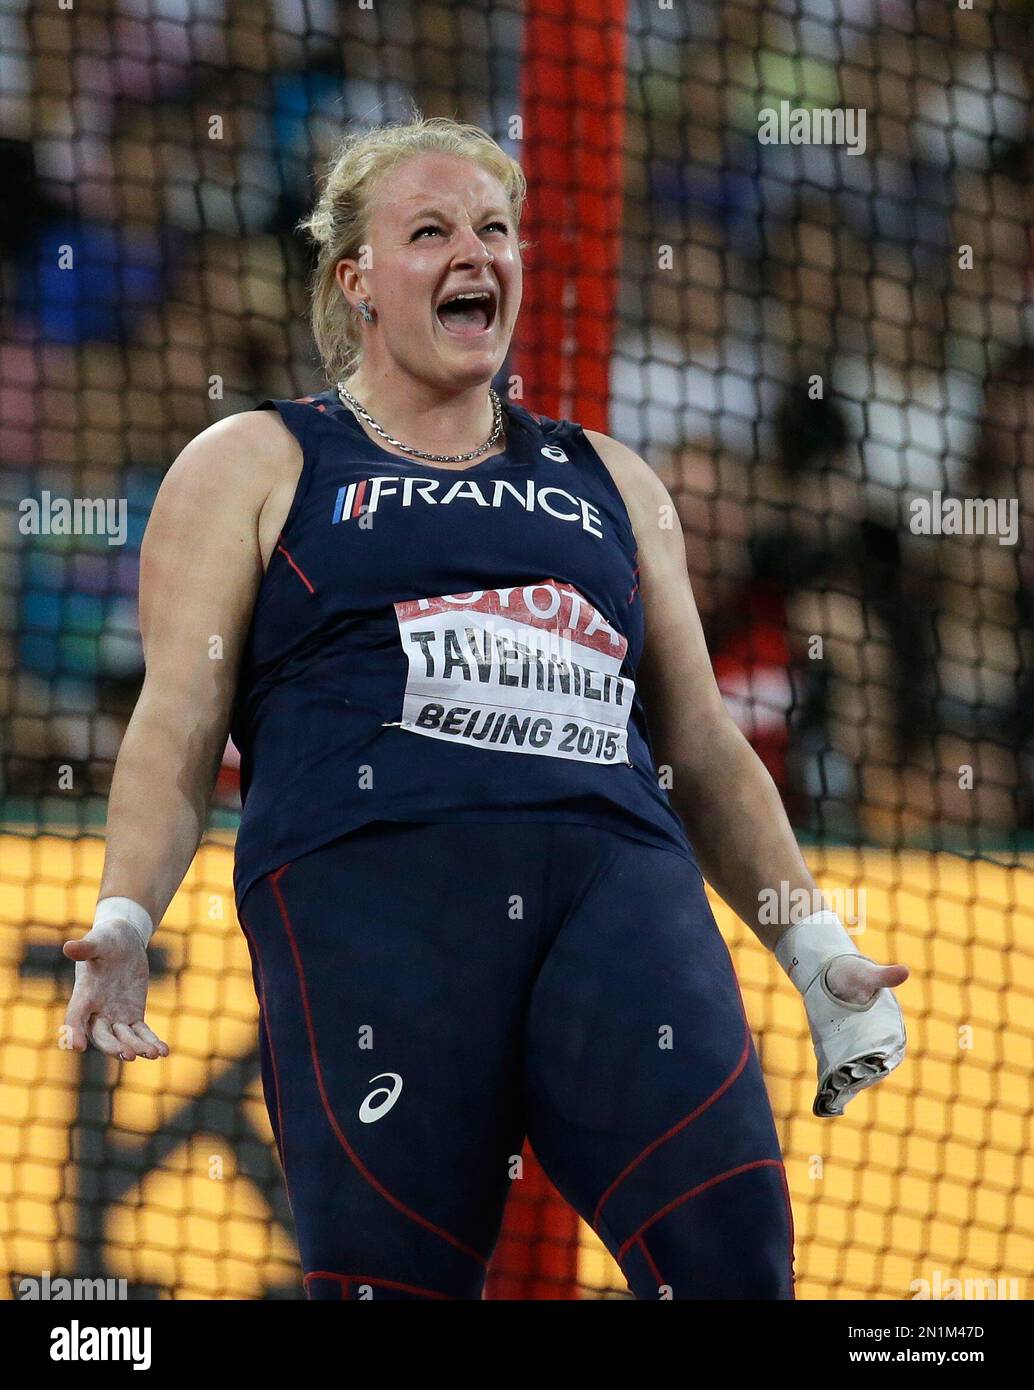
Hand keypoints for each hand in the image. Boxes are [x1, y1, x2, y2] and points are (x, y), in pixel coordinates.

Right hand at [62, 920, 168, 1060]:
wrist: (124, 942)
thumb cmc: (106, 940)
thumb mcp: (98, 941)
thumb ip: (85, 948)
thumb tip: (69, 947)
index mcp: (84, 994)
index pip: (75, 1016)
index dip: (74, 1031)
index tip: (76, 1047)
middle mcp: (97, 1011)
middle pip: (101, 1034)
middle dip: (113, 1046)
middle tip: (128, 1054)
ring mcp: (115, 1016)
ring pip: (124, 1038)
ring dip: (137, 1047)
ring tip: (154, 1054)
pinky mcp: (133, 1015)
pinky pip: (141, 1033)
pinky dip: (151, 1042)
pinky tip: (163, 1051)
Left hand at [806, 951, 908, 1116]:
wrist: (831, 970)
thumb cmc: (854, 973)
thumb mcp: (867, 975)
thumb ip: (883, 976)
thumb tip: (904, 971)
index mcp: (889, 1030)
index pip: (889, 1057)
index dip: (881, 1067)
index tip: (870, 1074)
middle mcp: (874, 1042)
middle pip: (869, 1067)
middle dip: (859, 1077)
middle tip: (846, 1083)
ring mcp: (855, 1045)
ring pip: (853, 1069)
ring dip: (845, 1080)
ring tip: (834, 1089)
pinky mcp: (838, 1045)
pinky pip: (838, 1065)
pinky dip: (833, 1077)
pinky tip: (823, 1091)